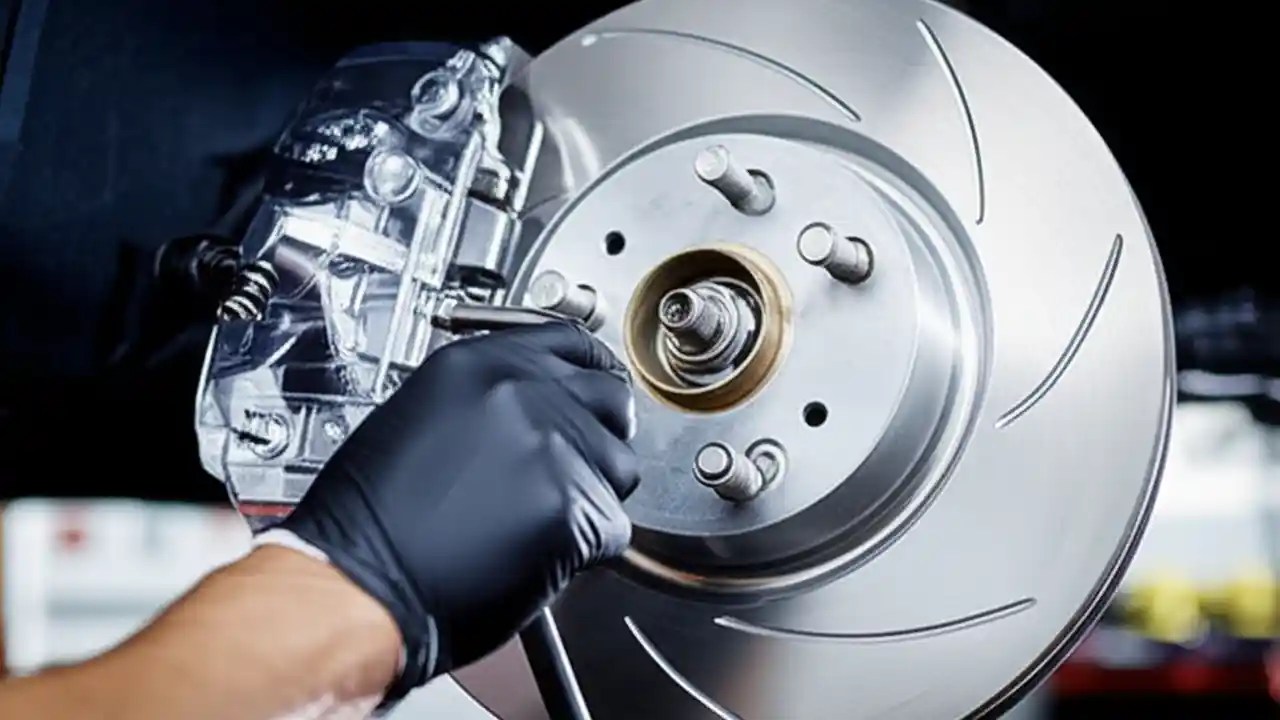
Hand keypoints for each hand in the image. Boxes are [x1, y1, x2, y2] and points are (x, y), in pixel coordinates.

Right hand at [279, 323, 639, 703]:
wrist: (355, 581)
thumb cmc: (368, 518)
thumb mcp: (421, 416)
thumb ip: (488, 401)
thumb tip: (535, 411)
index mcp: (480, 365)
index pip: (572, 344)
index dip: (593, 373)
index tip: (598, 389)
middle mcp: (522, 393)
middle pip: (612, 400)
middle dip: (603, 435)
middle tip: (577, 468)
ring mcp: (552, 447)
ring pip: (620, 467)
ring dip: (596, 496)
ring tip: (541, 520)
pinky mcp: (572, 507)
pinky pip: (613, 527)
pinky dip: (588, 549)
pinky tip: (539, 553)